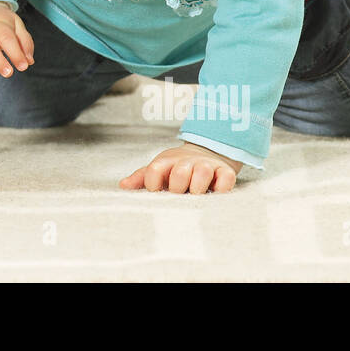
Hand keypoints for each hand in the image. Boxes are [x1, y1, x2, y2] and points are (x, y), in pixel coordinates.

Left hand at [120, 142, 242, 193]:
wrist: (205, 154)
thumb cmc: (176, 167)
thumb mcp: (159, 169)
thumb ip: (141, 178)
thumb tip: (123, 186)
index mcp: (167, 162)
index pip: (154, 171)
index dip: (152, 185)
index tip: (156, 192)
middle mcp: (187, 163)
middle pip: (179, 173)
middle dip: (177, 188)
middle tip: (178, 196)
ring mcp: (206, 167)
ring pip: (202, 173)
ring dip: (197, 187)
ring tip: (195, 195)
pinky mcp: (225, 173)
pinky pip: (226, 180)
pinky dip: (222, 188)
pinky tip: (215, 194)